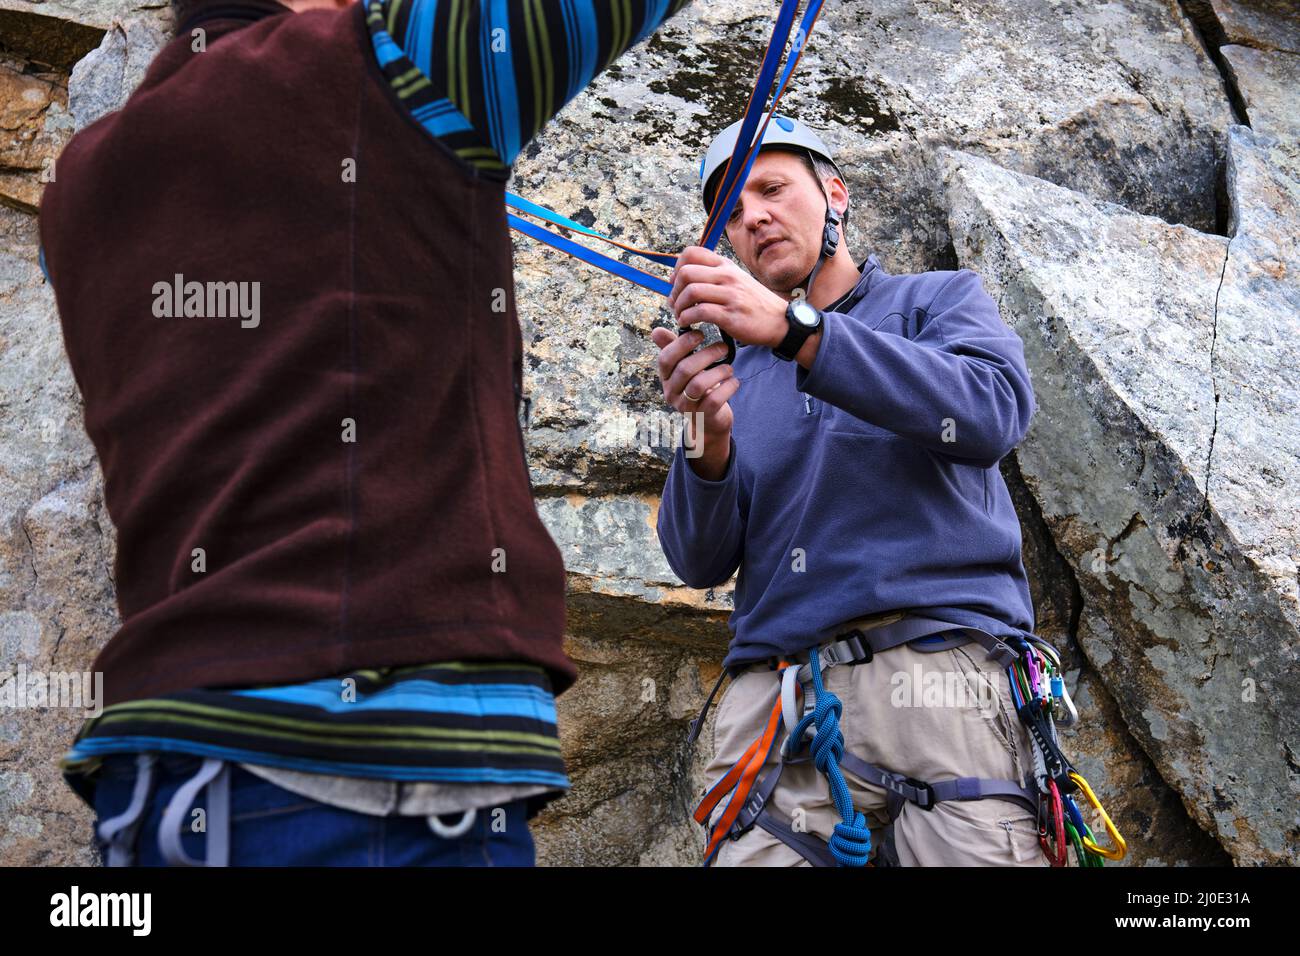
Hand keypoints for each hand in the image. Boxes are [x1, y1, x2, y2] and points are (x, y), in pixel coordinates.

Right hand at [650, 326, 738, 438]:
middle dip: (706, 355)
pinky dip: (727, 388)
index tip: (700, 334)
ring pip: (698, 385)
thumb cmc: (697, 387)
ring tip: (730, 367)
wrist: (708, 421)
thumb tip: (656, 331)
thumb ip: (673, 349)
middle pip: (684, 370)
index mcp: (665, 378)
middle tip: (723, 347)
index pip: (665, 359)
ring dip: (718, 372)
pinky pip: (714, 400)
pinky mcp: (703, 416)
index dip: (681, 344)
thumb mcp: (684, 367)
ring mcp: (686, 406)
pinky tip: (735, 381)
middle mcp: (671, 393)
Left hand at [668, 246, 788, 349]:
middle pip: (686, 273)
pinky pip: (700, 312)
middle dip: (674, 291)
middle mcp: (727, 276)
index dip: (677, 268)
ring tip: (680, 315)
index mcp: (726, 266)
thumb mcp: (737, 280)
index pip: (692, 253)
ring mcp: (730, 295)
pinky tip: (688, 324)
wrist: (780, 321)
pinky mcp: (731, 315)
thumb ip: (716, 275)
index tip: (676, 284)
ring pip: (691, 292)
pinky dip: (687, 318)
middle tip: (675, 304)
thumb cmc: (754, 303)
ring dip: (679, 306)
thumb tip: (687, 277)